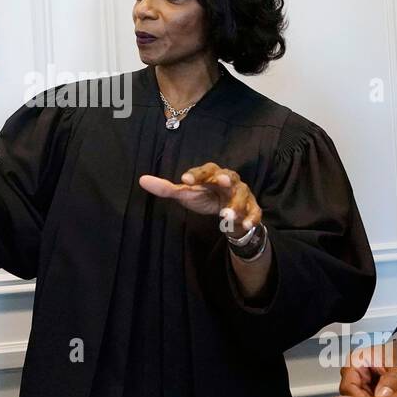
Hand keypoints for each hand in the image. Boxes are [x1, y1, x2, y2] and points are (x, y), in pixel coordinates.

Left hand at [139, 162, 260, 233]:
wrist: (228, 213)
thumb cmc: (205, 197)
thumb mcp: (186, 194)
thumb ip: (167, 188)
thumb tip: (142, 180)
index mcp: (212, 174)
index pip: (206, 170)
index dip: (197, 174)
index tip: (185, 180)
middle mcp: (229, 181)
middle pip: (229, 176)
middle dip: (226, 179)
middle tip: (221, 182)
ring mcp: (242, 194)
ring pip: (242, 195)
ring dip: (236, 205)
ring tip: (226, 216)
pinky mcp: (252, 208)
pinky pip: (254, 212)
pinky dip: (251, 219)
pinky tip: (244, 226)